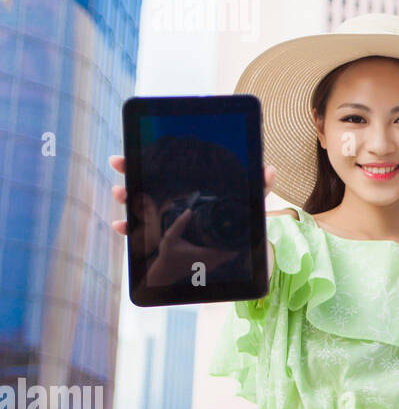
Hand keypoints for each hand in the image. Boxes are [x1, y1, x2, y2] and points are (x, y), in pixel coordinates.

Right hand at [109, 154, 275, 235]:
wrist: (238, 254)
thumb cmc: (242, 225)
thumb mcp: (250, 206)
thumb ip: (259, 188)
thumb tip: (269, 170)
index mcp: (191, 186)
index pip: (165, 168)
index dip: (144, 157)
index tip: (127, 153)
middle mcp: (175, 199)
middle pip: (147, 182)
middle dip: (129, 172)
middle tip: (120, 167)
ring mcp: (168, 218)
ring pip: (140, 205)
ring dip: (126, 198)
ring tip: (120, 193)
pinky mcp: (165, 238)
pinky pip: (142, 234)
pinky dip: (129, 229)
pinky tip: (120, 226)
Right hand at [143, 207, 241, 286]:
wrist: (166, 271)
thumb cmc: (167, 254)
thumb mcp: (170, 237)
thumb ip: (179, 224)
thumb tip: (189, 211)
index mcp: (201, 254)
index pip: (224, 250)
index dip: (230, 241)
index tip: (231, 230)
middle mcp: (208, 262)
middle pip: (228, 253)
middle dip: (230, 241)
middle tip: (230, 228)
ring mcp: (209, 266)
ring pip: (226, 257)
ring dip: (227, 246)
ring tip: (226, 233)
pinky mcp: (208, 267)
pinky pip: (221, 259)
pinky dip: (223, 251)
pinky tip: (220, 242)